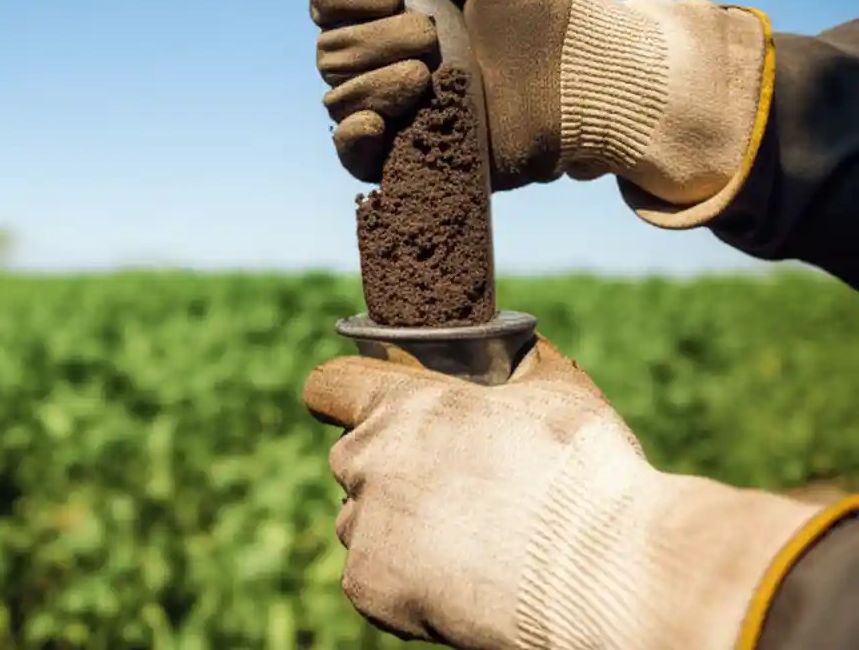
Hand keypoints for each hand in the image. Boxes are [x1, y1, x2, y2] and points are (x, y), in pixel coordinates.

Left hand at [303, 338, 822, 649]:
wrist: (601, 570)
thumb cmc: (584, 474)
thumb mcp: (557, 390)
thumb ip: (516, 364)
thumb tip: (513, 345)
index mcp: (403, 405)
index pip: (329, 386)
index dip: (343, 394)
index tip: (355, 407)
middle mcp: (369, 460)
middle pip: (350, 458)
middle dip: (386, 468)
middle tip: (447, 489)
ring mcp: (364, 526)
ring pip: (358, 521)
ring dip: (393, 526)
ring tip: (466, 541)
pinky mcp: (368, 585)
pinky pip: (371, 578)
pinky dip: (403, 583)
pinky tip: (460, 580)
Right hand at [308, 0, 773, 226]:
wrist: (588, 86)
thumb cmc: (549, 9)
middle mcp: (385, 47)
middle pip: (328, 44)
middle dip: (378, 39)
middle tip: (434, 38)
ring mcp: (393, 102)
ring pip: (336, 94)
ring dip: (381, 83)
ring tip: (432, 79)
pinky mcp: (408, 150)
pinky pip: (350, 151)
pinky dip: (356, 136)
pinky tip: (381, 125)